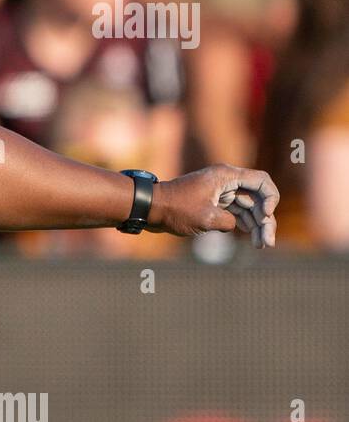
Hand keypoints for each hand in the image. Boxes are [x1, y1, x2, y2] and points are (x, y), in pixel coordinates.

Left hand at [147, 164, 278, 248]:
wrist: (149, 209)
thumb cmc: (175, 210)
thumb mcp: (206, 219)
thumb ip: (230, 222)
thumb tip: (237, 225)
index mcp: (226, 176)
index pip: (261, 181)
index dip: (271, 198)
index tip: (265, 216)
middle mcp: (226, 181)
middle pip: (258, 198)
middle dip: (265, 220)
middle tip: (267, 243)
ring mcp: (221, 192)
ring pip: (248, 207)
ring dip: (257, 225)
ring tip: (262, 245)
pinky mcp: (214, 203)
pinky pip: (237, 211)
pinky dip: (244, 224)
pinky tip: (253, 239)